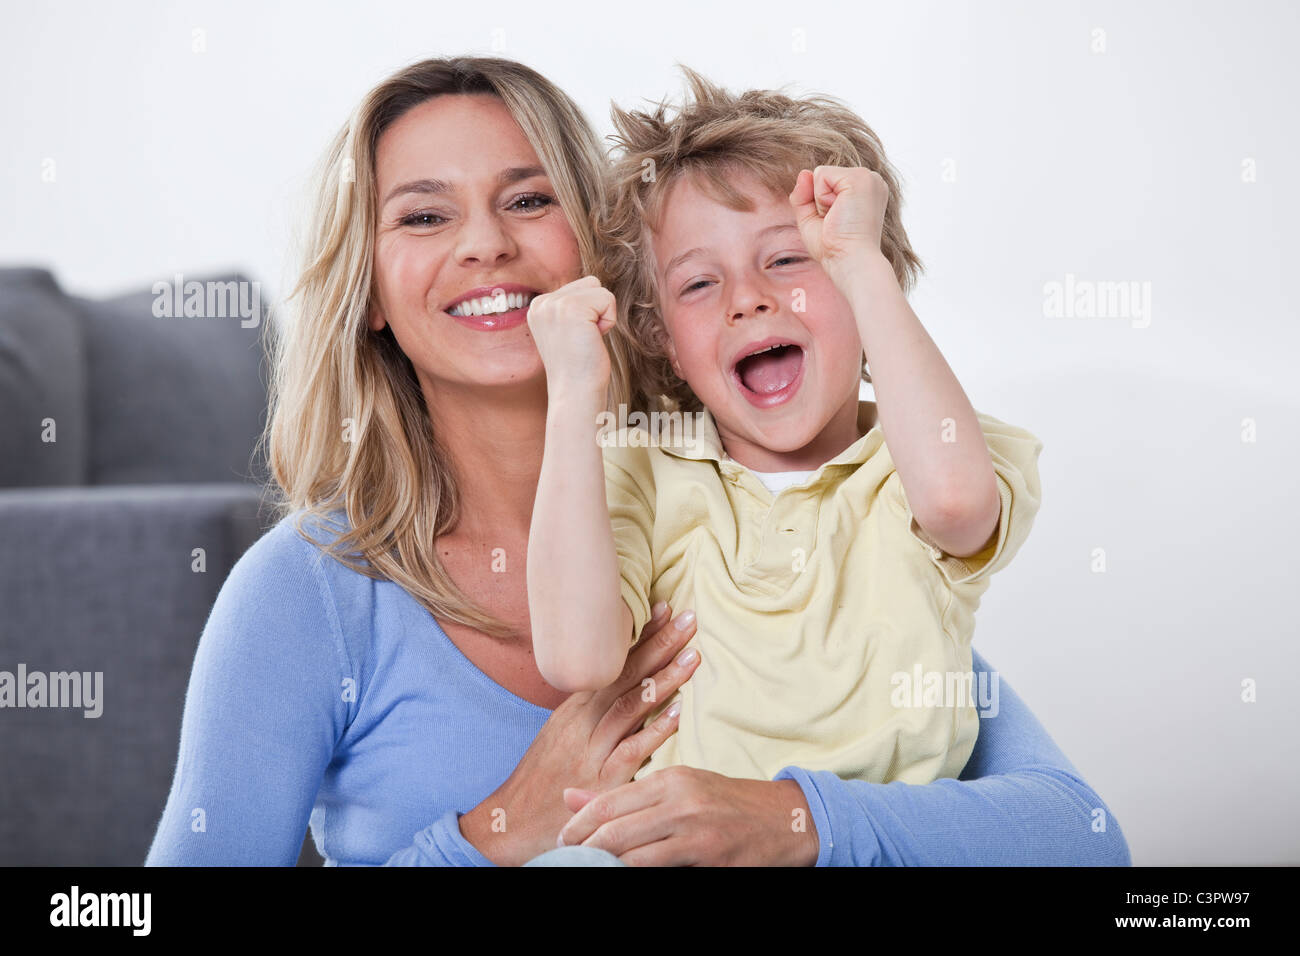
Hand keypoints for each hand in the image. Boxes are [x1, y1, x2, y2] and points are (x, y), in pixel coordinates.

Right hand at [458, 604, 701, 865]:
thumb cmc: (543, 779)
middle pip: (625, 675)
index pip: (613, 663)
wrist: (509, 822)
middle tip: (689, 618)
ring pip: (630, 707)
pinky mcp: (600, 783)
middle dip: (659, 645)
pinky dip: (655, 732)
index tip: (666, 609)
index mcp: (575, 708)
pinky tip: (677, 714)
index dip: (641, 636)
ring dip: (664, 679)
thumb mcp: (562, 735)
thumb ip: (593, 712)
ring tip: (693, 656)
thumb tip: (627, 686)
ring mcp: (591, 751)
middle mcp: (582, 722)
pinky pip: (630, 752)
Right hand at [525, 275, 616, 396]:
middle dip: (596, 311)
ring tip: (587, 339)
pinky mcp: (571, 309)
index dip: (588, 314)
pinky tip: (593, 340)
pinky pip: (607, 299)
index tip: (576, 339)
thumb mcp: (568, 329)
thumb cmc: (579, 367)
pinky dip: (608, 321)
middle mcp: (541, 302)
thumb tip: (593, 285)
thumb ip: (572, 307)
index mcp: (538, 306)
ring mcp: (554, 304)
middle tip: (583, 340)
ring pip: (599, 289)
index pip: (579, 287)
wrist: (576, 393)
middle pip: (590, 283)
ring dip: (602, 315)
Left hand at [557, 766, 819, 865]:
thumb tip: (571, 797)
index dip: (578, 825)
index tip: (562, 839)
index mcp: (670, 779)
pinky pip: (659, 870)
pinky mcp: (709, 857)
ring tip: (589, 868)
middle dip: (583, 849)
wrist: (787, 820)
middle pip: (613, 830)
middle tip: (566, 859)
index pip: (609, 802)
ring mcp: (695, 831)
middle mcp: (680, 800)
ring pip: (632, 854)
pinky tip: (625, 874)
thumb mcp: (681, 789)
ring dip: (604, 865)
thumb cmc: (728, 804)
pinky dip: (637, 873)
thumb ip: (626, 795)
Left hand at [789, 165, 887, 277]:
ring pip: (820, 174)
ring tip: (839, 217)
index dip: (821, 205)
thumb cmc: (834, 248)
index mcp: (864, 191)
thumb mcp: (812, 219)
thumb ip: (804, 195)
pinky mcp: (859, 178)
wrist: (850, 260)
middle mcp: (870, 181)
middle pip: (823, 177)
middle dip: (820, 201)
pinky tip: (838, 211)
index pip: (828, 183)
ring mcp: (867, 177)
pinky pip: (821, 174)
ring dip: (821, 200)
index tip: (837, 223)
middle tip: (837, 222)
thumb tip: (804, 173)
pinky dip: (821, 197)